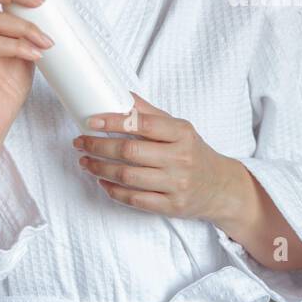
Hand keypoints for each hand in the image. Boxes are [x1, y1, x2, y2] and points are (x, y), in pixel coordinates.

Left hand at [74, 92, 247, 225]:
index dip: (114, 121)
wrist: (220, 188)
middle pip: (130, 152)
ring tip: (85, 161)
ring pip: (128, 177)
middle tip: (81, 142)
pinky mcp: (170, 206)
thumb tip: (121, 95)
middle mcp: (180, 158)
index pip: (143, 124)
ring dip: (100, 168)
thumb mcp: (180, 129)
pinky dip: (113, 190)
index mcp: (182, 133)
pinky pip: (134, 199)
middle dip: (99, 146)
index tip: (92, 121)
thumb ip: (150, 113)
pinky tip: (102, 181)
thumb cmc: (194, 154)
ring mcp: (176, 184)